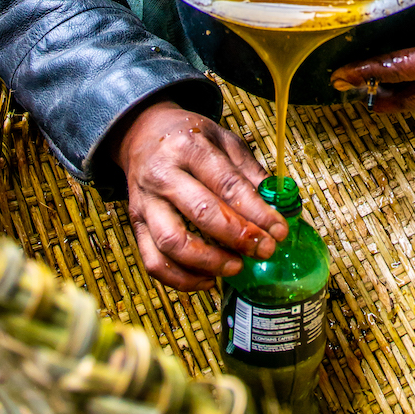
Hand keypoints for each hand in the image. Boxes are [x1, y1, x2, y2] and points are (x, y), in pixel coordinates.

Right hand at [110, 101, 288, 290]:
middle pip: (202, 212)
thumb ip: (249, 171)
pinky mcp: (135, 224)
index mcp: (189, 147)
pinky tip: (207, 279)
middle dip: (239, 237)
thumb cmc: (189, 138)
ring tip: (237, 267)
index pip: (228, 184)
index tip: (279, 230)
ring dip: (209, 261)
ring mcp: (145, 201)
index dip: (257, 211)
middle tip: (265, 250)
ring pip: (172, 242)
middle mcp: (163, 174)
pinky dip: (180, 279)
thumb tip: (278, 205)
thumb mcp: (223, 139)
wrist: (143, 134)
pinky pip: (153, 261)